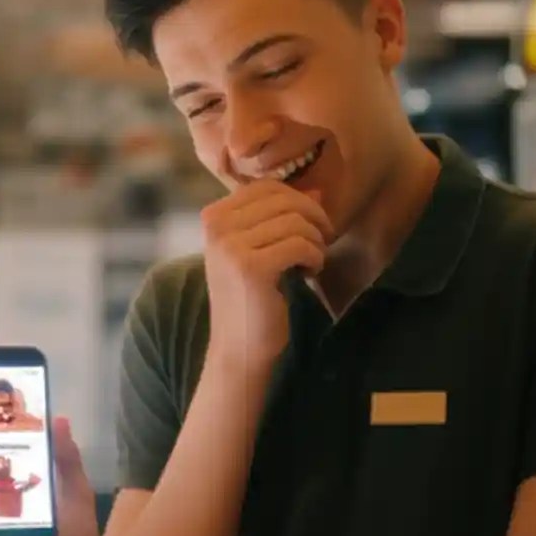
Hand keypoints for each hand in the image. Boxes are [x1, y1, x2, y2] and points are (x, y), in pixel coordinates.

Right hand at [200, 180, 331, 368]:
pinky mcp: (251, 267)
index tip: (311, 228)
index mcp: (213, 216)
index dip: (299, 201)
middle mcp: (216, 226)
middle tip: (322, 243)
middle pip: (283, 199)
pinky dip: (314, 258)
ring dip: (315, 242)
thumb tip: (317, 189)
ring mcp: (230, 246)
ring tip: (311, 263)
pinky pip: (300, 244)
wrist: (238, 349)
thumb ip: (280, 217)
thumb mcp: (259, 249)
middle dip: (314, 218)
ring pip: (295, 221)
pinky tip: (308, 274)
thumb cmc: (250, 298)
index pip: (266, 187)